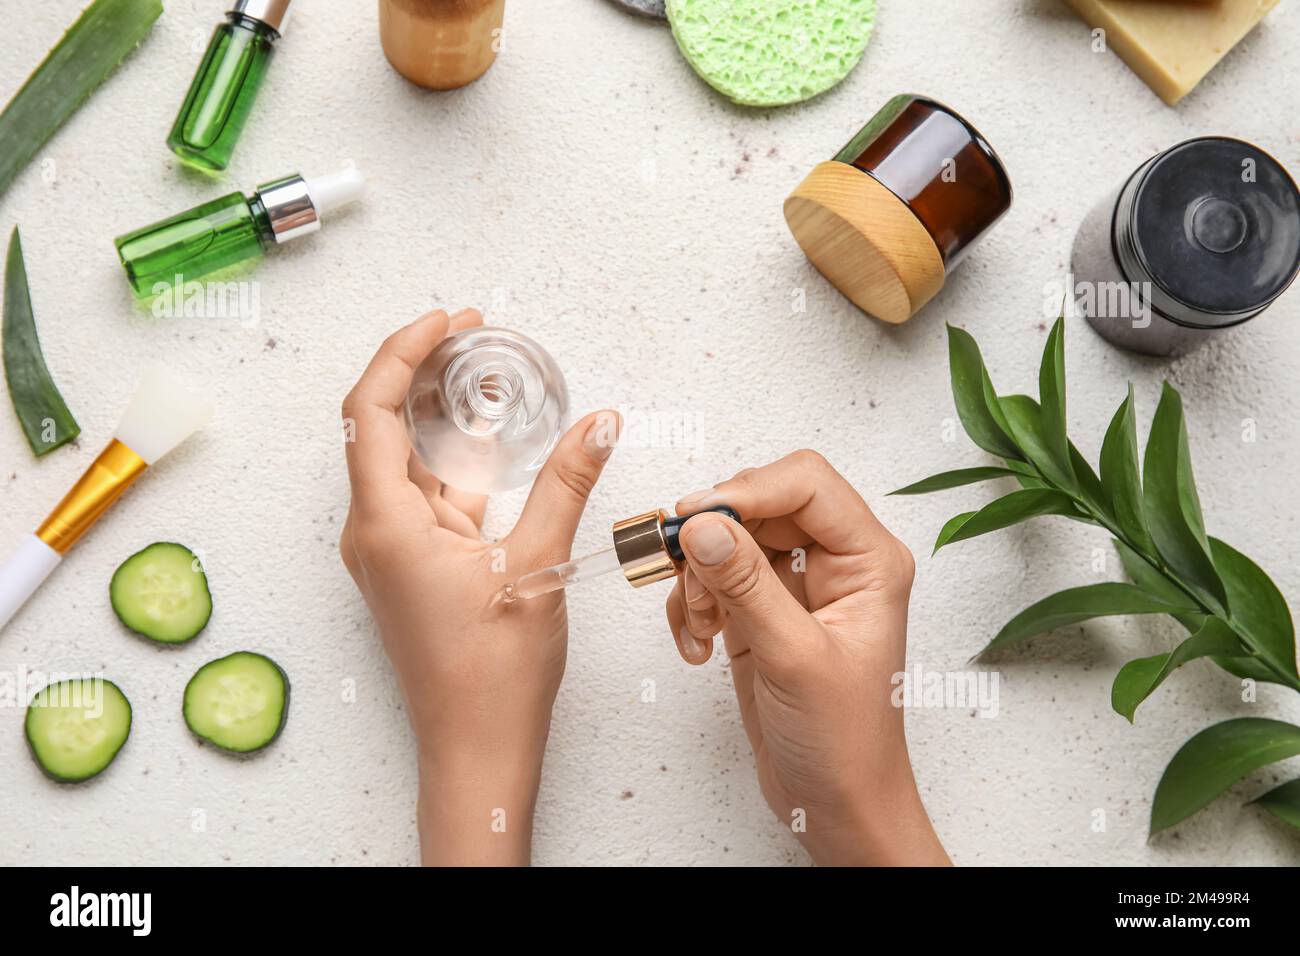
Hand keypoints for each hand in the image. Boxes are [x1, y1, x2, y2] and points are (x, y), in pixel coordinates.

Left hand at [340, 308, 619, 864]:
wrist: (476, 746)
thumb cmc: (489, 675)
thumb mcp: (536, 565)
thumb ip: (566, 484)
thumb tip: (600, 423)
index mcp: (384, 524)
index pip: (368, 410)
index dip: (402, 352)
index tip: (446, 322)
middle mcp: (373, 531)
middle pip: (378, 425)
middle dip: (421, 371)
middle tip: (472, 334)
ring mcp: (390, 549)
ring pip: (404, 460)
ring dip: (440, 415)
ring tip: (486, 374)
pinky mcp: (411, 565)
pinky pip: (424, 494)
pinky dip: (454, 460)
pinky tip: (494, 444)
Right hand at [665, 450, 948, 865]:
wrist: (836, 801)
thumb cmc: (846, 741)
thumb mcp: (795, 659)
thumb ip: (746, 586)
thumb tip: (703, 524)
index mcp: (869, 560)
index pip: (806, 483)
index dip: (748, 489)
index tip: (697, 516)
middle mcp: (835, 562)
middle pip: (759, 503)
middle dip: (714, 537)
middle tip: (686, 572)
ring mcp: (794, 584)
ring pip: (727, 538)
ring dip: (698, 576)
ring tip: (702, 626)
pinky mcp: (760, 609)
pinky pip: (711, 577)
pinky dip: (691, 604)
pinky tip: (698, 645)